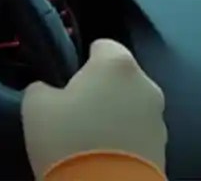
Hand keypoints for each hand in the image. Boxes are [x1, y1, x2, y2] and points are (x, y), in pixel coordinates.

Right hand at [21, 39, 166, 176]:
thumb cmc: (69, 139)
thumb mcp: (36, 106)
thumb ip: (42, 86)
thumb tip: (48, 89)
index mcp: (117, 63)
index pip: (101, 45)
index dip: (82, 61)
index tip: (67, 82)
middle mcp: (145, 84)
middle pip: (118, 78)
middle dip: (101, 90)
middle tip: (75, 113)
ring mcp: (159, 118)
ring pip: (131, 107)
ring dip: (115, 116)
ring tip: (90, 140)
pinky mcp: (164, 148)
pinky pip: (138, 134)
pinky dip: (125, 140)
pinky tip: (105, 156)